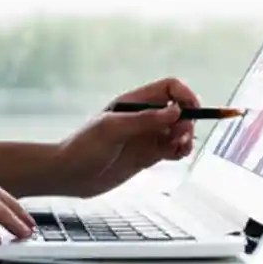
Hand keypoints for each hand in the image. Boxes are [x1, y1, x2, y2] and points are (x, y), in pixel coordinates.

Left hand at [49, 78, 200, 197]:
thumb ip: (144, 120)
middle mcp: (142, 117)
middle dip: (187, 121)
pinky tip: (176, 156)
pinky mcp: (147, 155)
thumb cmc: (84, 148)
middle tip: (180, 137)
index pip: (169, 88)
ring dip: (186, 138)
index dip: (185, 95)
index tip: (192, 111)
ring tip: (179, 149)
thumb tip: (176, 111)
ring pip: (178, 131)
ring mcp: (146, 137)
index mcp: (133, 102)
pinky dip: (180, 151)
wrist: (70, 176)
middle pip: (179, 109)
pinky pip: (172, 149)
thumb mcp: (113, 130)